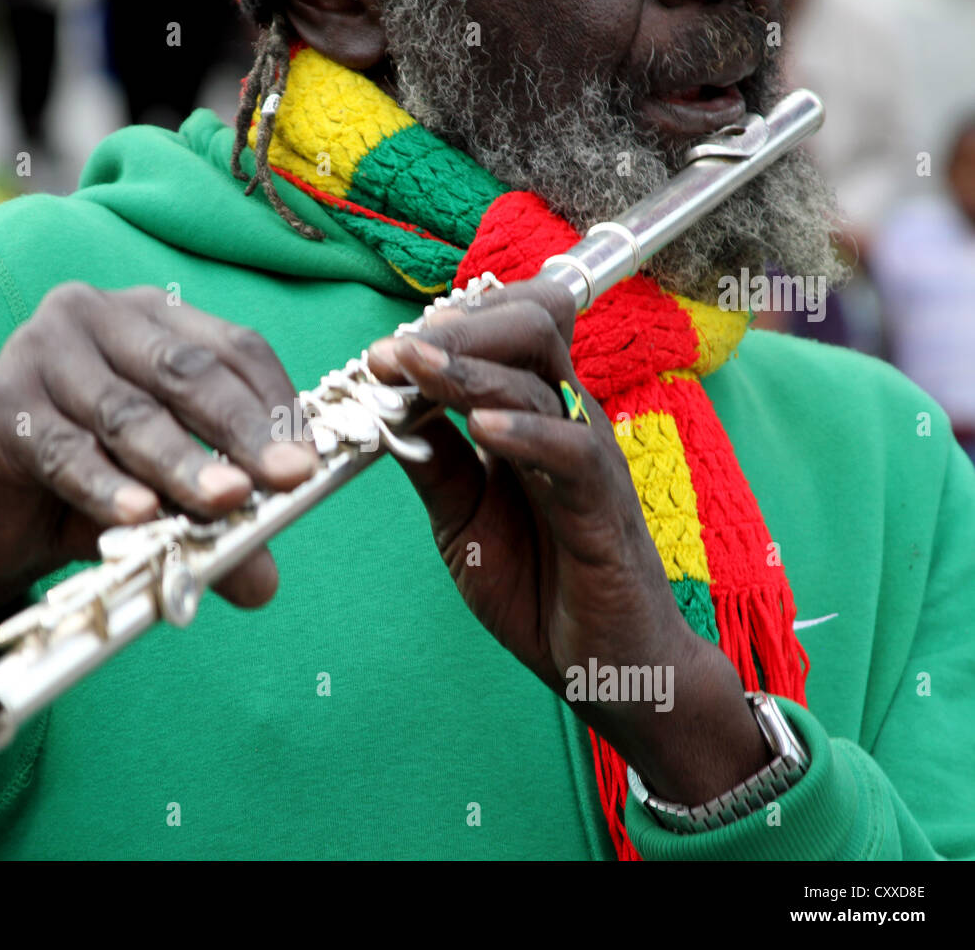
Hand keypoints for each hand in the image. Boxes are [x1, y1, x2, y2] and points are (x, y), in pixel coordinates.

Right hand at [0, 283, 318, 636]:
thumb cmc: (84, 493)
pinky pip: (64, 450)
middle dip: (242, 431)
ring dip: (181, 463)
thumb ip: (213, 524)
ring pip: (129, 413)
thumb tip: (266, 584)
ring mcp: (40, 352)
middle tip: (288, 479)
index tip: (311, 463)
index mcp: (153, 318)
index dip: (277, 404)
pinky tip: (139, 516)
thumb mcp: (162, 502)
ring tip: (226, 502)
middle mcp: (97, 316)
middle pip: (187, 372)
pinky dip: (105, 487)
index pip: (234, 348)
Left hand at [368, 279, 766, 803]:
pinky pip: (573, 453)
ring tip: (412, 367)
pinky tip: (480, 428)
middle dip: (455, 329)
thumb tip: (385, 413)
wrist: (604, 663)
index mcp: (533, 416)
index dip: (449, 326)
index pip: (507, 333)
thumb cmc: (539, 583)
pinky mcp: (604, 508)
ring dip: (468, 370)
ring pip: (539, 383)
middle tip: (391, 349)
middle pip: (529, 330)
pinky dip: (525, 433)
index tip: (386, 348)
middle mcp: (565, 421)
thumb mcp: (462, 518)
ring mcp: (590, 459)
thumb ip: (433, 464)